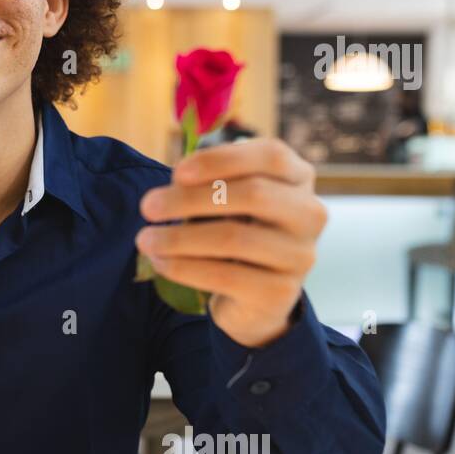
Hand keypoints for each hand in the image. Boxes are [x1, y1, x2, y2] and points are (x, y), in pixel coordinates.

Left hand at [135, 138, 325, 348]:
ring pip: (234, 238)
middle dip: (191, 199)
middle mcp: (309, 214)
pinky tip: (160, 263)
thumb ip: (210, 184)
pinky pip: (225, 276)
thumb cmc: (235, 232)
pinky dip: (184, 268)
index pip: (270, 155)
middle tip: (147, 206)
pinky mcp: (281, 292)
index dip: (222, 159)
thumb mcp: (226, 201)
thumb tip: (176, 182)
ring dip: (179, 238)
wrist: (254, 298)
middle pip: (253, 194)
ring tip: (144, 239)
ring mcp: (300, 255)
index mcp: (298, 178)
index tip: (177, 172)